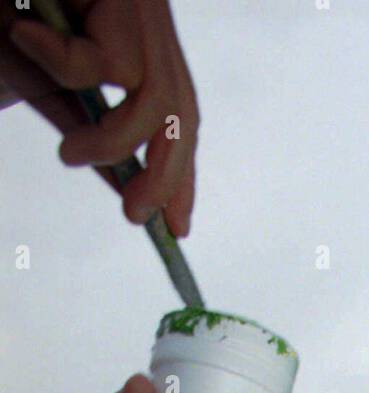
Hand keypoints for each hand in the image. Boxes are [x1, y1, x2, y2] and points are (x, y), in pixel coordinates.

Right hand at [1, 0, 198, 234]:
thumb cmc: (12, 4)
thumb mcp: (44, 72)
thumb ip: (81, 120)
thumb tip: (118, 179)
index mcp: (142, 43)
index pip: (178, 115)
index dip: (182, 172)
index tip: (178, 225)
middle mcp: (148, 26)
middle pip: (181, 112)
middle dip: (165, 175)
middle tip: (134, 214)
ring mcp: (137, 9)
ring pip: (152, 98)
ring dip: (109, 142)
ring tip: (68, 154)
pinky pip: (101, 61)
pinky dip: (62, 65)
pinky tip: (26, 35)